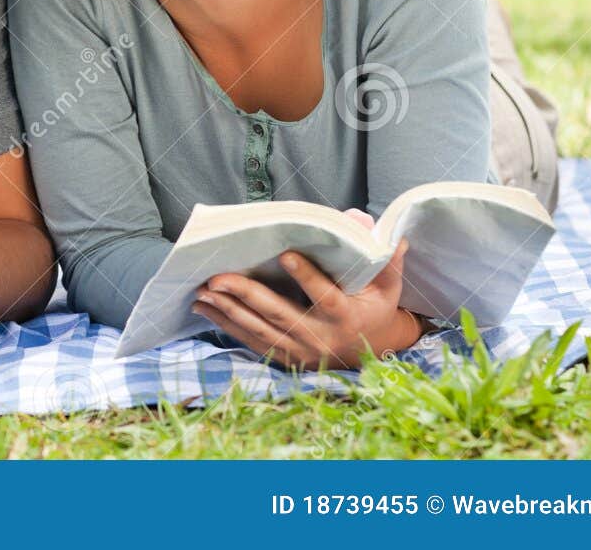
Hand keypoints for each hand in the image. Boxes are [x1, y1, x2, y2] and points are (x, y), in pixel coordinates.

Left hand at [192, 226, 420, 369]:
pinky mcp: (284, 357)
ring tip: (202, 291)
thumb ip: (386, 261)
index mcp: (345, 316)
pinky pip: (250, 340)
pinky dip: (226, 325)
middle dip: (247, 294)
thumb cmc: (374, 309)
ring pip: (259, 329)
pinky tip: (204, 308)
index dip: (307, 276)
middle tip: (217, 277)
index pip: (326, 295)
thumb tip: (386, 233)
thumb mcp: (387, 286)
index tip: (286, 254)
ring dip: (228, 310)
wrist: (369, 353)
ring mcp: (299, 350)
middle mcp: (320, 336)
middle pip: (280, 314)